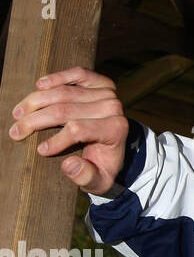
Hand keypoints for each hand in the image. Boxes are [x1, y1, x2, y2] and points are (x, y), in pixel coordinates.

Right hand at [8, 67, 128, 195]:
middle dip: (35, 120)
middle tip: (15, 132)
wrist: (115, 147)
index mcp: (115, 129)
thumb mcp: (98, 181)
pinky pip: (77, 74)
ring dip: (36, 101)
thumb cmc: (102, 166)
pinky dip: (56, 78)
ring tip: (17, 114)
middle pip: (65, 110)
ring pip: (64, 92)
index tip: (39, 151)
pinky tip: (39, 85)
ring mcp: (107, 92)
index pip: (78, 130)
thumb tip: (69, 165)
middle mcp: (113, 108)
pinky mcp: (101, 82)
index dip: (56, 140)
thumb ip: (86, 177)